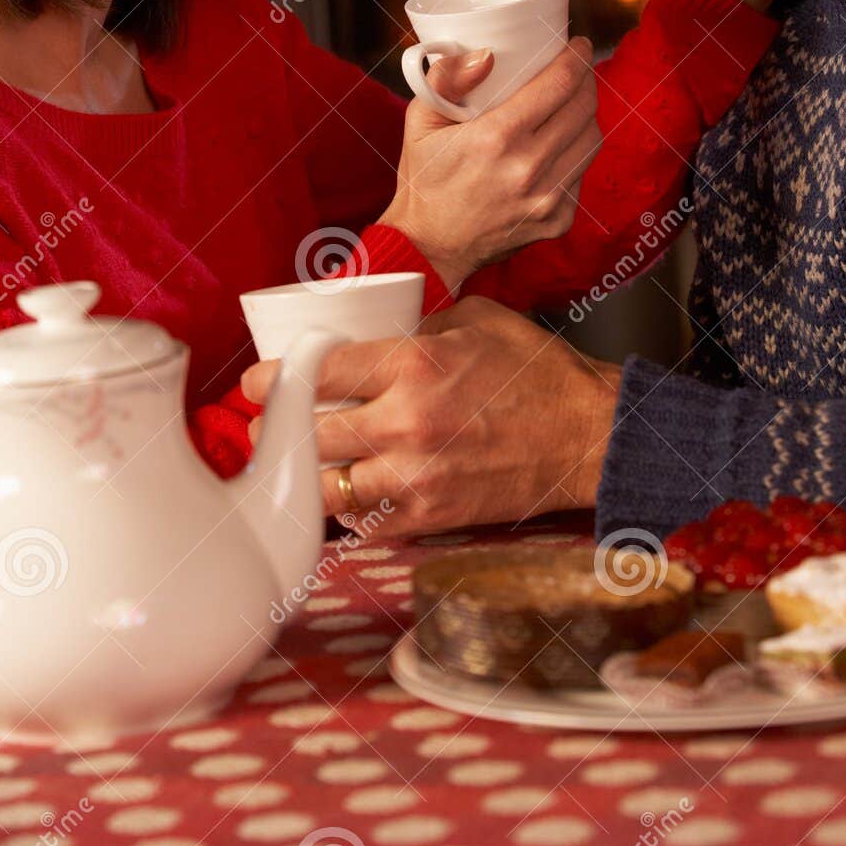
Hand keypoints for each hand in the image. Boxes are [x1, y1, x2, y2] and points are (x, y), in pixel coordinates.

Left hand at [240, 296, 620, 537]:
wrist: (589, 435)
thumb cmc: (538, 373)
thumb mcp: (476, 320)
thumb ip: (419, 326)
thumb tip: (375, 333)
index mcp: (414, 365)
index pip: (318, 373)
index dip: (273, 378)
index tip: (256, 382)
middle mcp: (407, 422)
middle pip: (310, 435)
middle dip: (277, 431)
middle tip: (266, 426)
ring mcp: (416, 475)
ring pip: (327, 488)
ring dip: (308, 476)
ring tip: (299, 465)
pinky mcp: (431, 516)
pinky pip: (364, 524)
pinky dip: (349, 513)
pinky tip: (345, 497)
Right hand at [380, 40, 600, 291]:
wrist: (428, 249)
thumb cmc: (423, 182)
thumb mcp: (419, 123)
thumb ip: (446, 79)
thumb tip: (487, 54)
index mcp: (497, 137)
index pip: (560, 84)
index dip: (577, 57)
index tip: (580, 44)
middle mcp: (530, 168)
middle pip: (584, 108)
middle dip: (586, 80)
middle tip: (577, 69)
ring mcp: (549, 199)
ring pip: (592, 140)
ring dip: (587, 115)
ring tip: (573, 103)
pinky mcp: (558, 221)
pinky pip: (581, 175)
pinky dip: (575, 155)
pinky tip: (560, 146)